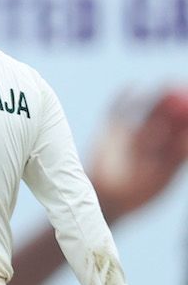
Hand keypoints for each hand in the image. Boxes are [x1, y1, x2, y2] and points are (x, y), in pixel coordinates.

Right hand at [89, 89, 187, 222]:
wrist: (105, 200)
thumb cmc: (136, 195)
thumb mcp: (160, 179)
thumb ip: (175, 159)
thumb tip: (187, 139)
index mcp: (166, 150)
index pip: (181, 128)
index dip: (186, 116)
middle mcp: (151, 139)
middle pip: (167, 115)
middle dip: (176, 103)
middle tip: (184, 90)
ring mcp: (131, 134)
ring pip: (146, 110)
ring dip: (157, 97)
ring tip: (167, 84)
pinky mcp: (111, 131)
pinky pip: (117, 110)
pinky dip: (123, 97)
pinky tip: (132, 86)